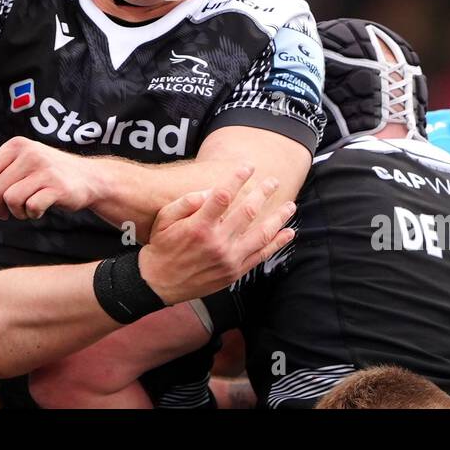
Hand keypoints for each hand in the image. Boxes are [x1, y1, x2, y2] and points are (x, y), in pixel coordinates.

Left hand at [0, 136, 105, 219]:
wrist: (90, 177)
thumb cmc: (51, 173)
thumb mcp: (26, 160)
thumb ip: (3, 170)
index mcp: (17, 145)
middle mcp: (30, 154)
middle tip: (4, 214)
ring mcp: (44, 169)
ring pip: (11, 199)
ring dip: (16, 212)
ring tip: (25, 210)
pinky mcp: (57, 186)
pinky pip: (31, 207)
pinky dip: (32, 214)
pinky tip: (39, 210)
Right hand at [138, 170, 295, 304]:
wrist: (159, 282)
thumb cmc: (162, 246)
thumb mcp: (165, 218)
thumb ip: (187, 201)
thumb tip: (211, 191)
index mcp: (199, 226)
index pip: (223, 195)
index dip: (237, 178)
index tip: (248, 166)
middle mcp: (217, 242)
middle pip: (248, 211)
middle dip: (263, 192)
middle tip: (273, 181)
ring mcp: (228, 259)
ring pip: (261, 234)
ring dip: (278, 218)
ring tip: (290, 206)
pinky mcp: (234, 272)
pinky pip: (261, 256)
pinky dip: (277, 244)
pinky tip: (288, 233)